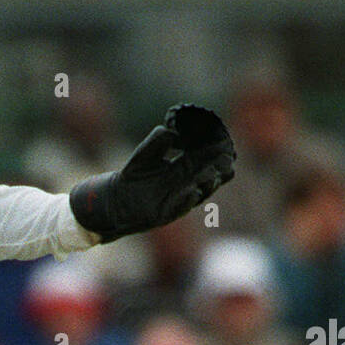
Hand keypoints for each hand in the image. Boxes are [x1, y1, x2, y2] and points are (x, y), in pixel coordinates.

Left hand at [70, 104, 234, 241]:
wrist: (118, 199)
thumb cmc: (134, 174)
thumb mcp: (147, 150)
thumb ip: (161, 138)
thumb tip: (176, 132)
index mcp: (186, 165)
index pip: (208, 155)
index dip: (217, 148)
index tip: (224, 140)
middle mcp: (189, 181)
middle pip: (212, 171)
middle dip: (220, 164)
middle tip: (226, 156)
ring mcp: (182, 197)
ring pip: (204, 189)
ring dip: (209, 180)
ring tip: (213, 172)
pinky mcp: (171, 212)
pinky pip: (184, 205)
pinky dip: (188, 198)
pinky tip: (193, 189)